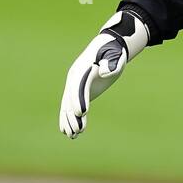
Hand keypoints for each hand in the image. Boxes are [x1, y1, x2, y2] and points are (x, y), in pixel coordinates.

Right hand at [58, 10, 148, 138]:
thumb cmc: (113, 51)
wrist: (107, 47)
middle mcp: (74, 79)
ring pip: (68, 106)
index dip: (79, 99)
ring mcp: (74, 86)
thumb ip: (112, 62)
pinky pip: (71, 107)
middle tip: (78, 130)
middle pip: (70, 99)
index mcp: (81, 69)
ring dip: (70, 121)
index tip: (82, 113)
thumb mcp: (115, 54)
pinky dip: (71, 119)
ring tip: (73, 136)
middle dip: (73, 115)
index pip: (78, 86)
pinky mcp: (79, 92)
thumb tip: (105, 73)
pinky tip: (71, 133)